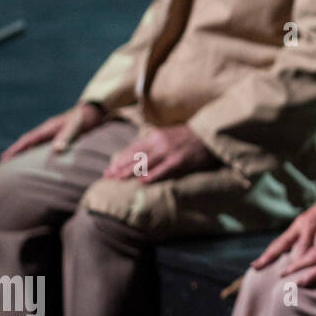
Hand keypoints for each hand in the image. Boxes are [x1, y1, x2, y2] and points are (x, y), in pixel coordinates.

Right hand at [2, 102, 104, 160]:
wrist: (91, 113)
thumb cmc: (82, 119)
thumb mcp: (74, 127)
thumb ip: (66, 137)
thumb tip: (56, 150)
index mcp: (47, 128)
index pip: (27, 140)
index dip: (16, 149)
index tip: (4, 158)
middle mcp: (46, 132)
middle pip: (26, 143)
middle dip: (14, 152)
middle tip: (2, 163)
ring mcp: (51, 135)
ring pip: (33, 145)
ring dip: (24, 154)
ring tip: (13, 165)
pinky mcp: (58, 138)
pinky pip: (42, 147)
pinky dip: (35, 154)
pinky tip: (34, 161)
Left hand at [102, 124, 217, 182]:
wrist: (208, 134)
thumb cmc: (188, 137)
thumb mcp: (167, 135)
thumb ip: (153, 143)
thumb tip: (139, 154)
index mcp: (155, 136)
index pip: (132, 149)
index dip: (120, 160)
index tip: (109, 169)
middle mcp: (159, 142)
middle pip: (135, 156)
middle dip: (120, 167)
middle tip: (107, 176)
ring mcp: (169, 151)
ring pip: (145, 163)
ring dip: (130, 172)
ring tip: (118, 179)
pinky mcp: (179, 160)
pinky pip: (163, 169)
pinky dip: (152, 175)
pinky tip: (142, 181)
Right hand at [251, 200, 315, 270]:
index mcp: (309, 223)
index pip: (302, 244)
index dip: (299, 259)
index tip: (294, 274)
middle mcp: (297, 226)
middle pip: (282, 242)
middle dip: (270, 255)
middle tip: (256, 267)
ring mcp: (293, 229)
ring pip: (278, 243)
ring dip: (267, 254)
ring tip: (254, 266)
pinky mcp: (292, 232)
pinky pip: (280, 243)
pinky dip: (271, 252)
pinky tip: (263, 262)